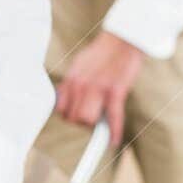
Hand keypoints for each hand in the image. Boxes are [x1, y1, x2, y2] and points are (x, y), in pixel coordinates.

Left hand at [55, 30, 142, 144]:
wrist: (121, 41)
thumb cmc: (101, 53)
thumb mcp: (79, 65)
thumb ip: (71, 82)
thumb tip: (63, 96)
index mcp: (72, 80)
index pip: (61, 109)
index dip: (68, 114)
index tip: (75, 115)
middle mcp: (81, 86)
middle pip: (73, 118)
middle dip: (81, 121)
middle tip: (91, 117)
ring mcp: (98, 89)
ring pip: (87, 120)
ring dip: (94, 124)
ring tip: (100, 120)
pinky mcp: (115, 92)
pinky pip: (114, 117)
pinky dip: (114, 132)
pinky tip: (114, 141)